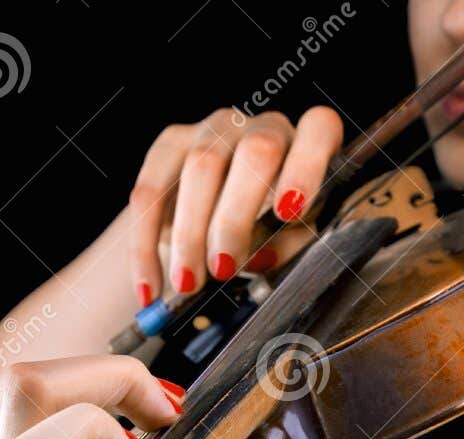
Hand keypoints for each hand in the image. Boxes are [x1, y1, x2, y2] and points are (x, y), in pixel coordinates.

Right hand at [128, 106, 343, 305]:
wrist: (216, 223)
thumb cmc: (269, 231)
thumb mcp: (290, 242)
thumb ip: (287, 247)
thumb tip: (260, 256)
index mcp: (305, 144)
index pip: (318, 130)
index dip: (306, 167)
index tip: (289, 212)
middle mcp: (262, 127)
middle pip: (255, 153)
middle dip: (235, 217)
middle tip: (222, 268)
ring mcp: (214, 129)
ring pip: (200, 168)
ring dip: (190, 235)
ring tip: (188, 283)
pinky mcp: (170, 144)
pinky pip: (151, 191)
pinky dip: (145, 245)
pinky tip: (150, 286)